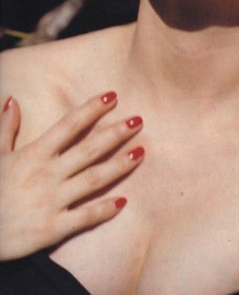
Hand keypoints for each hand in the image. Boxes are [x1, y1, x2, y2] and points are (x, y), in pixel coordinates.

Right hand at [0, 92, 143, 260]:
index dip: (92, 109)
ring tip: (141, 152)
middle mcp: (47, 174)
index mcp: (34, 154)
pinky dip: (104, 210)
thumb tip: (12, 99)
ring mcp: (52, 201)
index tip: (113, 96)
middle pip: (89, 149)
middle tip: (139, 120)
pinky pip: (84, 217)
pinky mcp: (53, 227)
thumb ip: (6, 128)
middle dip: (115, 133)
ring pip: (93, 179)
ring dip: (119, 165)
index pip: (69, 125)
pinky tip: (124, 201)